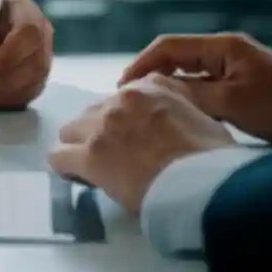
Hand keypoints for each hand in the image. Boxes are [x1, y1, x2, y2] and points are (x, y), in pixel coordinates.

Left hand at [0, 0, 53, 108]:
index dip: (11, 53)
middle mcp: (39, 34)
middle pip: (35, 62)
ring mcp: (40, 60)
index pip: (29, 31)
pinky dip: (0, 101)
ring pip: (31, 83)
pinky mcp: (34, 82)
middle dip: (2, 80)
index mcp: (22, 9)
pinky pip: (25, 97)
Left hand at [49, 75, 235, 213]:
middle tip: (116, 155)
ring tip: (96, 167)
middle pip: (92, 113)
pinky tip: (79, 178)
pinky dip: (66, 168)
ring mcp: (101, 128)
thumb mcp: (204, 117)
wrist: (204, 182)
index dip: (125, 120)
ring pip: (70, 132)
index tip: (134, 138)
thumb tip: (171, 117)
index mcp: (150, 88)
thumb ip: (179, 106)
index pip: (122, 97)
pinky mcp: (89, 156)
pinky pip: (58, 158)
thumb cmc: (213, 157)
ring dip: (80, 147)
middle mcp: (120, 101)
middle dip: (100, 132)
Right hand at [118, 33, 271, 143]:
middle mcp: (226, 52)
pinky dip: (184, 97)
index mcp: (223, 47)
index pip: (167, 47)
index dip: (140, 65)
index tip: (121, 88)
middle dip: (148, 75)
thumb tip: (152, 92)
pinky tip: (174, 114)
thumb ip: (189, 93)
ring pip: (187, 73)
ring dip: (166, 88)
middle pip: (174, 57)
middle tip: (127, 100)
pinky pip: (202, 87)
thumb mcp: (230, 102)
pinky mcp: (240, 87)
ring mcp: (234, 69)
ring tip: (144, 108)